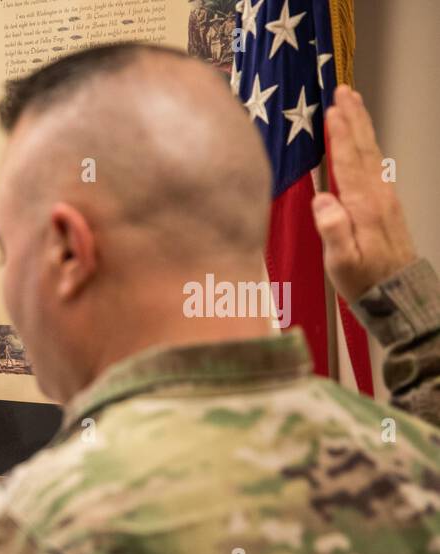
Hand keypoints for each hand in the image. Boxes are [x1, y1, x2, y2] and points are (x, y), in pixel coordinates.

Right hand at [312, 85, 417, 302]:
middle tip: (345, 91)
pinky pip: (375, 165)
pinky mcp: (386, 205)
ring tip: (353, 104)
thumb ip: (332, 229)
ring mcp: (385, 198)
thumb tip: (322, 200)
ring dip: (362, 127)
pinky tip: (362, 141)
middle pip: (364, 148)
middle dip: (354, 119)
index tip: (332, 109)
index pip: (348, 162)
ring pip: (372, 153)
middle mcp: (377, 196)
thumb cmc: (363, 280)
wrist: (398, 294)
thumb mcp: (341, 261)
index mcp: (363, 206)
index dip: (340, 135)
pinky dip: (367, 145)